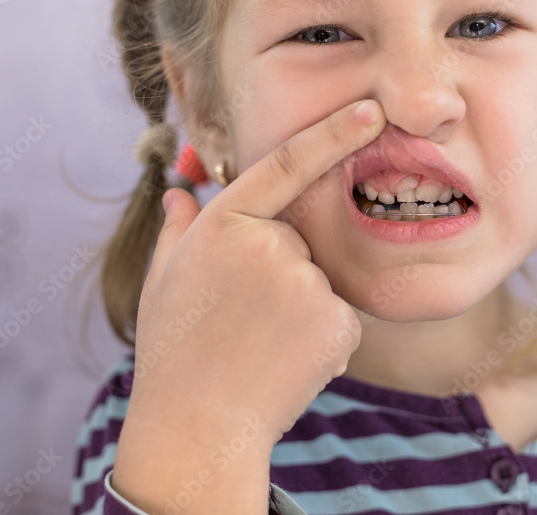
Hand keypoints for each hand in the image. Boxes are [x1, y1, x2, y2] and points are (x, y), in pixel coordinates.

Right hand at [112, 99, 385, 512]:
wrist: (198, 426)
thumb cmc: (177, 348)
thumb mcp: (164, 279)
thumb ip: (179, 229)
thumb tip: (179, 190)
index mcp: (225, 224)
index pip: (287, 164)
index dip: (333, 132)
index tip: (372, 109)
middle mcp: (268, 245)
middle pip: (299, 240)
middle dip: (282, 269)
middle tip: (244, 318)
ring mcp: (305, 283)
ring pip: (320, 280)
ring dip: (301, 306)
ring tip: (259, 343)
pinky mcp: (336, 321)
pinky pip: (338, 315)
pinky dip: (321, 335)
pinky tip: (286, 359)